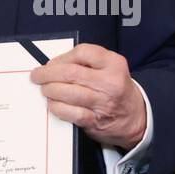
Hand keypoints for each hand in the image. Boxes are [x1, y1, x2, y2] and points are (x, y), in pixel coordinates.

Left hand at [30, 44, 145, 149]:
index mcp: (114, 63)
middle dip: (47, 74)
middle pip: (70, 73)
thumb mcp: (111, 69)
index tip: (52, 62)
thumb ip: (88, 63)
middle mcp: (110, 82)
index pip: (82, 52)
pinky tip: (53, 104)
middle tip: (38, 76)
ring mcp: (103, 103)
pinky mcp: (95, 121)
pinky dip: (57, 108)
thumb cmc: (117, 90)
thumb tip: (55, 65)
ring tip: (45, 90)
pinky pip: (70, 113)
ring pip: (68, 92)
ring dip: (50, 90)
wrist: (136, 118)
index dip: (62, 57)